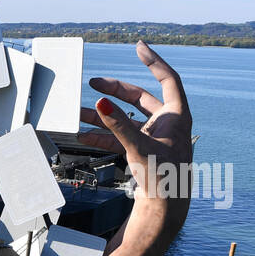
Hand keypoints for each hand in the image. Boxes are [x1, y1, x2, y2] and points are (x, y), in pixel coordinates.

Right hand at [79, 40, 192, 194]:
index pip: (167, 78)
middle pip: (139, 97)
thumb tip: (101, 103)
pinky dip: (103, 136)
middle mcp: (167, 123)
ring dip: (103, 116)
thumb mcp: (138, 147)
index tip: (138, 47)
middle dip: (114, 90)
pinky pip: (120, 137)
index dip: (153, 61)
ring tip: (79, 112)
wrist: (165, 208)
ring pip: (126, 118)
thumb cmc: (163, 178)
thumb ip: (118, 125)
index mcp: (176, 115)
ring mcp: (154, 137)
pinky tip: (84, 136)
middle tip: (93, 83)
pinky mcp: (143, 151)